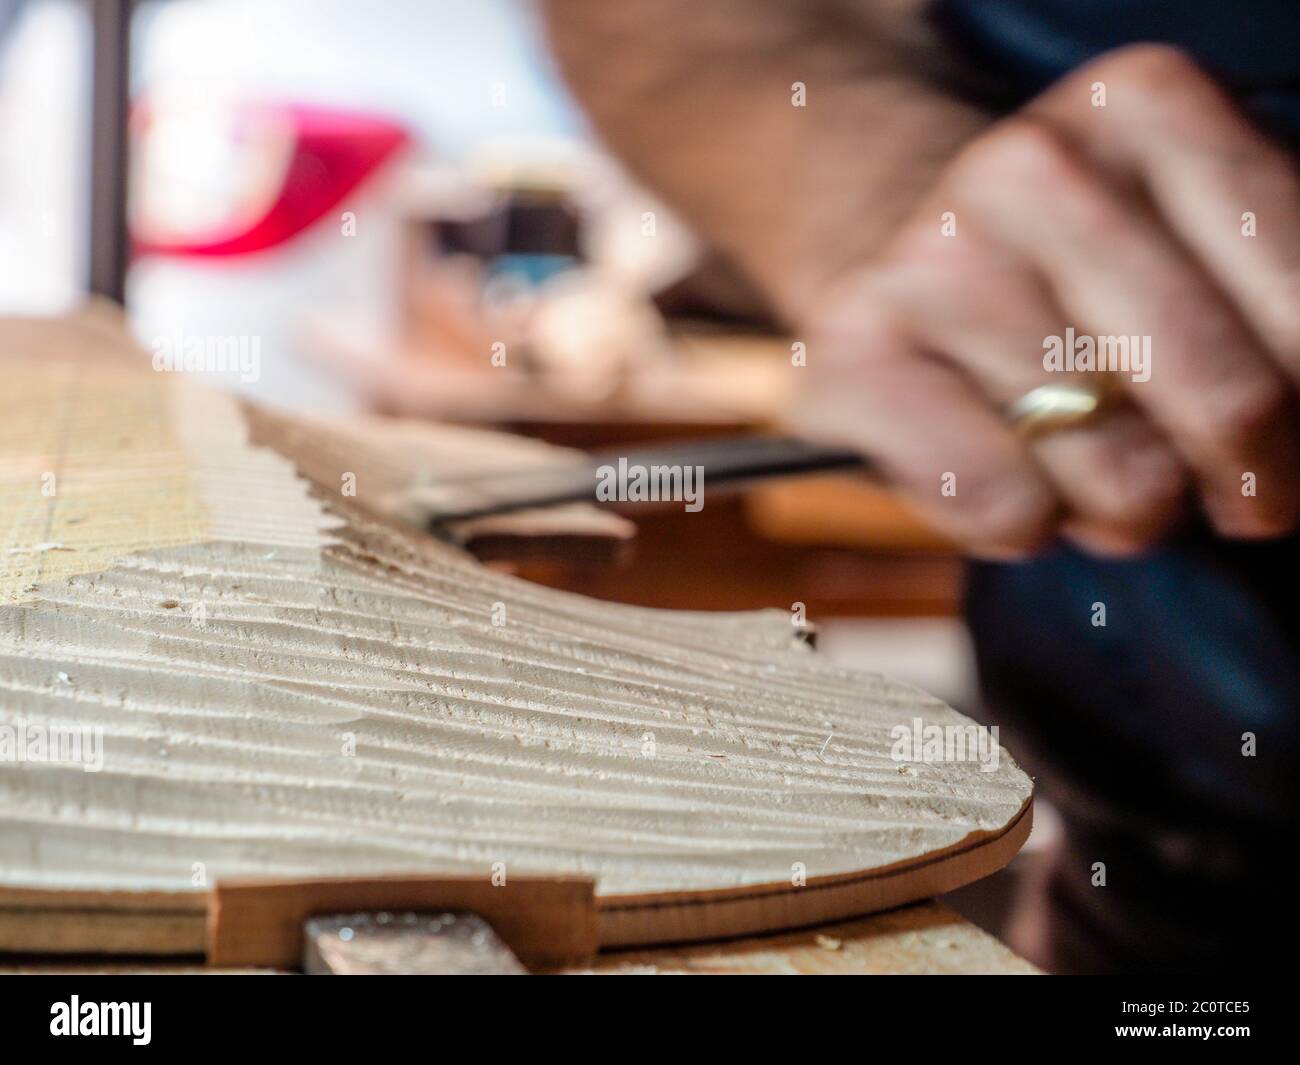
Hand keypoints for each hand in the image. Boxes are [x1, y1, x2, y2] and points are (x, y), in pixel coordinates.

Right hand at [796, 45, 1299, 556]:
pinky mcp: (852, 357)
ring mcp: (931, 263)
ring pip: (1114, 476)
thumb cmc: (1062, 272)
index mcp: (1143, 105)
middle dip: (1245, 481)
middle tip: (1230, 495)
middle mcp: (1031, 168)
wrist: (882, 244)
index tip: (1293, 453)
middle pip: (1225, 400)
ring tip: (1090, 468)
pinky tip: (1007, 474)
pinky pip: (1002, 507)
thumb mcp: (1185, 236)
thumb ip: (1275, 308)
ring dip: (1124, 509)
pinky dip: (1023, 526)